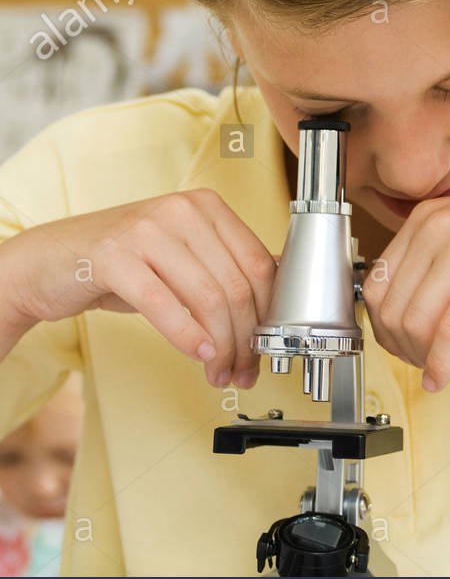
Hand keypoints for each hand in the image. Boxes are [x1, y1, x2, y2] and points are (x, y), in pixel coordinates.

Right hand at [3, 188, 277, 388]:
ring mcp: (147, 229)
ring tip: (219, 371)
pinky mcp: (114, 256)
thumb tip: (273, 312)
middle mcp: (182, 210)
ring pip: (208, 297)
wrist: (48, 261)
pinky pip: (164, 305)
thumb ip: (224, 273)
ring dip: (220, 346)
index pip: (259, 264)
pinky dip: (187, 336)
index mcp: (208, 206)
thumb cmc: (122, 263)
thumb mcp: (183, 259)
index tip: (265, 347)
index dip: (268, 313)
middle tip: (242, 370)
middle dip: (245, 338)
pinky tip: (199, 355)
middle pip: (237, 285)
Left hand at [360, 178, 449, 390]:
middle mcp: (440, 225)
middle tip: (429, 364)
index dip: (387, 330)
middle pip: (390, 308)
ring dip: (427, 358)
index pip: (376, 286)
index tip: (409, 348)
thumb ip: (440, 264)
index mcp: (428, 217)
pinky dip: (444, 360)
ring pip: (415, 321)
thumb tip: (407, 313)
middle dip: (404, 349)